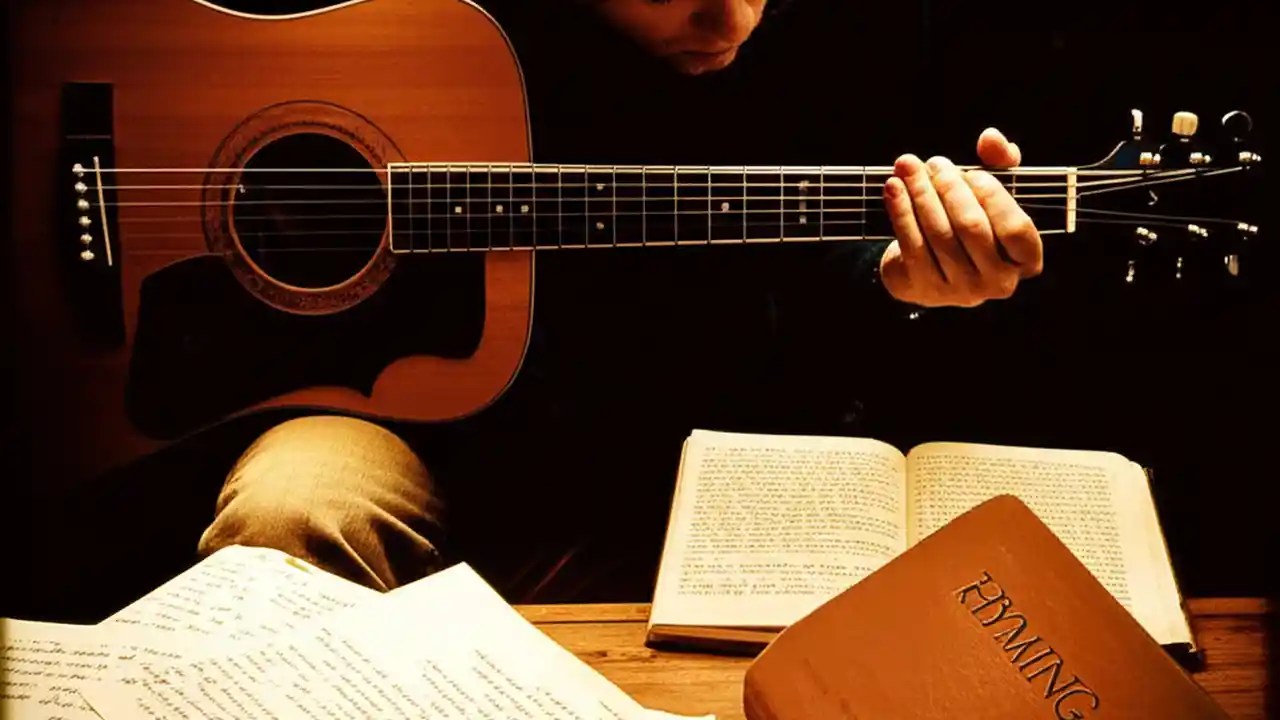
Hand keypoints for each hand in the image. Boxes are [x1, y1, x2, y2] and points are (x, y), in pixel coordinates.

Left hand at [878, 127, 1042, 307]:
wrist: (927, 266)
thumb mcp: (990, 191)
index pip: (1016, 229)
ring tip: (908, 167)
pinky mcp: (925, 289)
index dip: (994, 197)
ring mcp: (960, 291)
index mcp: (1024, 261)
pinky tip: (892, 188)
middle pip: (972, 227)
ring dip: (921, 194)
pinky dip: (900, 211)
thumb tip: (991, 138)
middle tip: (935, 163)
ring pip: (939, 234)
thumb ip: (1000, 162)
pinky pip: (912, 244)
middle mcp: (997, 282)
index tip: (972, 172)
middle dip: (950, 188)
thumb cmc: (969, 221)